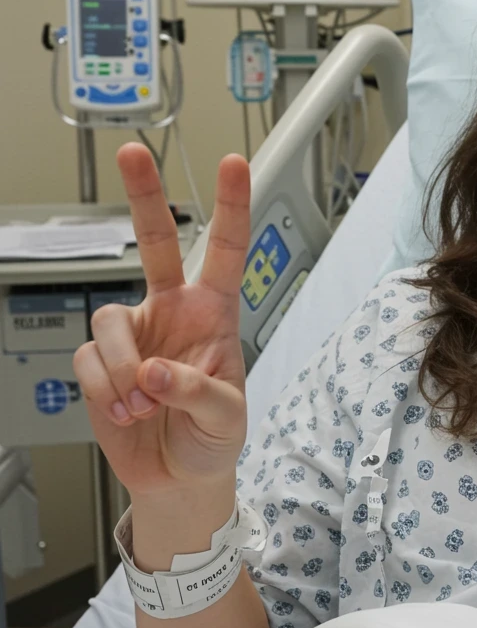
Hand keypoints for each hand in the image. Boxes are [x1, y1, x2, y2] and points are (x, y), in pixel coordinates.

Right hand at [73, 143, 251, 497]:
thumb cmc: (215, 437)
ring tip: (142, 403)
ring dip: (122, 366)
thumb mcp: (228, 416)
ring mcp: (134, 334)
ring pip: (109, 318)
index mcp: (215, 313)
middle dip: (144, 196)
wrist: (179, 476)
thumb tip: (152, 369)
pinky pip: (89, 359)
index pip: (226, 250)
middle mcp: (172, 310)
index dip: (232, 206)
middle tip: (131, 152)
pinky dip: (106, 389)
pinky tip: (125, 410)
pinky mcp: (100, 363)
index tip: (235, 164)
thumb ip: (198, 390)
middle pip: (154, 242)